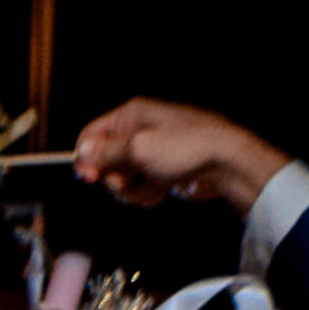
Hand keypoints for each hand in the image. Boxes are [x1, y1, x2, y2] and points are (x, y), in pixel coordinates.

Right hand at [72, 99, 290, 212]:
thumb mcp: (139, 148)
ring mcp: (151, 152)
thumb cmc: (188, 148)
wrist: (226, 164)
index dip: (86, 159)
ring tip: (152, 185)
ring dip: (132, 190)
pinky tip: (162, 190)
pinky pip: (140, 187)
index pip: (90, 135)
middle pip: (104, 161)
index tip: (90, 178)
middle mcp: (138, 131)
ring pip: (122, 179)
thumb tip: (82, 154)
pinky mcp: (161, 171)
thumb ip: (106, 152)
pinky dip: (147, 193)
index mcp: (130, 116)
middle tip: (130, 181)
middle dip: (114, 178)